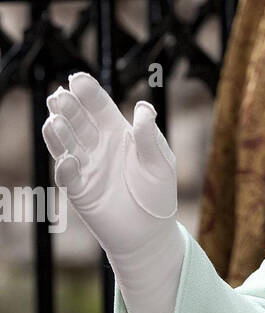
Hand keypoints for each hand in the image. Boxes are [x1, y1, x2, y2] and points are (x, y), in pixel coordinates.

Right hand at [42, 73, 185, 312]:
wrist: (151, 232)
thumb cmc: (158, 194)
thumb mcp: (160, 162)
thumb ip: (150, 137)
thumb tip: (144, 108)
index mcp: (118, 132)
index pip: (98, 106)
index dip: (87, 92)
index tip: (77, 79)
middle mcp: (97, 145)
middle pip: (77, 119)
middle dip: (67, 107)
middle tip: (61, 97)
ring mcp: (86, 166)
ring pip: (65, 143)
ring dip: (58, 131)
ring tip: (57, 121)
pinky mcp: (79, 190)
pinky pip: (66, 175)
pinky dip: (65, 167)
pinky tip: (70, 160)